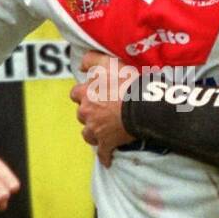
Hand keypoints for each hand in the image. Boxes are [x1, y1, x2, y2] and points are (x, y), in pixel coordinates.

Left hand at [69, 49, 137, 165]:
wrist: (143, 106)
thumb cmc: (128, 84)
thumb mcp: (110, 63)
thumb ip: (92, 60)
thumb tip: (81, 65)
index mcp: (85, 93)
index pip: (75, 93)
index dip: (84, 93)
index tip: (94, 94)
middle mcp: (86, 112)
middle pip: (82, 114)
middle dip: (90, 113)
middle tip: (104, 111)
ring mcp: (95, 130)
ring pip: (88, 134)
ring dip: (95, 132)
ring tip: (106, 130)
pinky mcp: (106, 144)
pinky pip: (103, 153)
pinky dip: (105, 155)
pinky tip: (109, 158)